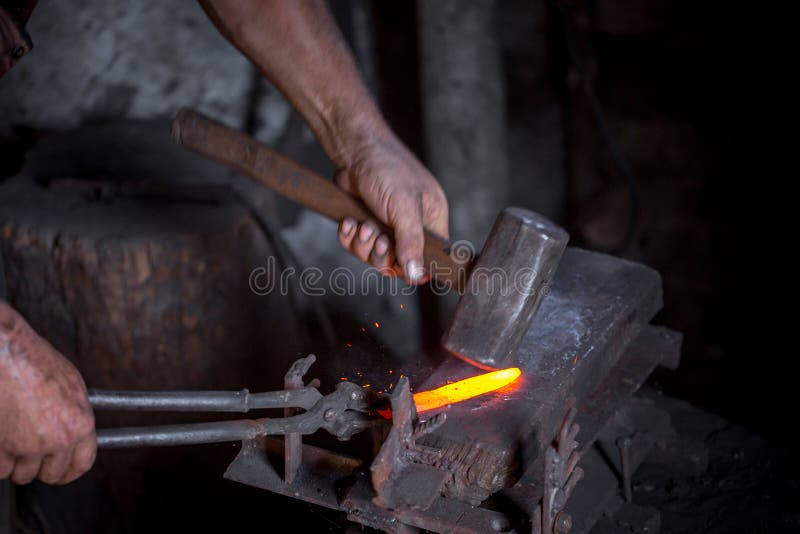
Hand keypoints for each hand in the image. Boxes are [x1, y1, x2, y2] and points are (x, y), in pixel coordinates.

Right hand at [0, 302, 95, 484]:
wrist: (5, 353)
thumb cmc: (33, 362)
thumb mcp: (71, 385)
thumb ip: (74, 414)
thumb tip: (74, 432)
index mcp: (80, 423)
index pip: (82, 463)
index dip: (69, 470)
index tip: (62, 470)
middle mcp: (58, 439)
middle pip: (51, 473)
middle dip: (39, 466)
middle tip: (30, 451)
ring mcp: (29, 446)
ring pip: (21, 473)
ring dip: (15, 461)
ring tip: (11, 435)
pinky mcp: (2, 449)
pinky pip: (0, 469)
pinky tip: (0, 437)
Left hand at [335, 135, 448, 283]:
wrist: (353, 149)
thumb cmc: (386, 168)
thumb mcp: (404, 206)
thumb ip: (411, 242)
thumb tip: (416, 274)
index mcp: (432, 219)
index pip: (431, 257)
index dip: (415, 268)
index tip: (399, 267)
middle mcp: (411, 224)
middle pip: (399, 263)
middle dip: (382, 254)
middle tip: (378, 238)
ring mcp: (386, 225)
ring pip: (375, 256)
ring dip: (363, 245)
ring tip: (361, 225)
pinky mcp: (365, 222)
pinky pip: (357, 245)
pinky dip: (350, 237)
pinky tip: (349, 222)